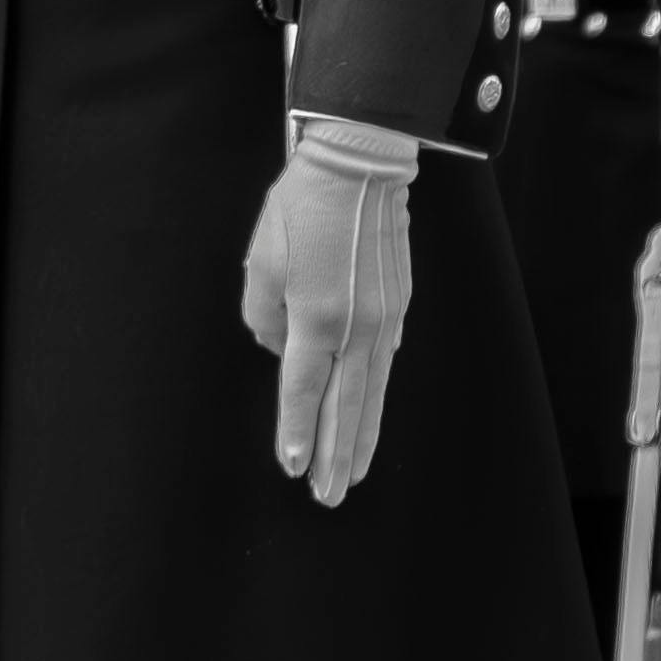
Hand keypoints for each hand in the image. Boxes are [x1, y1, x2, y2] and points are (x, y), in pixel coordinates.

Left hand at [239, 113, 417, 508]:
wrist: (360, 164)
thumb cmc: (299, 209)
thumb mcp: (261, 264)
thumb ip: (265, 320)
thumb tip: (283, 352)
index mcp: (315, 319)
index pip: (302, 391)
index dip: (296, 432)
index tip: (294, 469)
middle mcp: (356, 328)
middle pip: (345, 408)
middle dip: (336, 457)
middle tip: (330, 497)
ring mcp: (385, 318)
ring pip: (372, 393)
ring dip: (362, 438)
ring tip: (355, 474)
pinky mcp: (399, 303)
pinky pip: (385, 360)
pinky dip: (376, 394)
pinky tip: (369, 415)